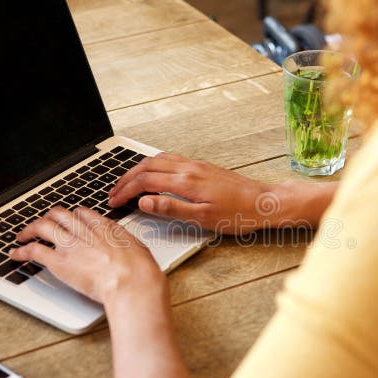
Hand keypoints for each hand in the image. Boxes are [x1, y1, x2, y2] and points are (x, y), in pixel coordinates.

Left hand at [9, 206, 167, 309]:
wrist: (132, 282)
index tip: (70, 221)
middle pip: (60, 215)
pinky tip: (15, 254)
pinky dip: (21, 251)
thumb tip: (129, 249)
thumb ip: (126, 245)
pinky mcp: (59, 262)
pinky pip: (34, 250)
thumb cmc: (140, 271)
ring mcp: (70, 245)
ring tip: (22, 236)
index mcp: (105, 227)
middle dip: (49, 217)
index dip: (73, 216)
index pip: (82, 213)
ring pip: (43, 226)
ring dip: (29, 230)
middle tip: (43, 223)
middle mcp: (85, 231)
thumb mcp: (138, 249)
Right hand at [108, 153, 278, 234]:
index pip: (145, 181)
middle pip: (147, 166)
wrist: (264, 202)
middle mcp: (188, 168)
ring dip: (138, 169)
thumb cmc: (238, 214)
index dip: (125, 191)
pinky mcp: (202, 166)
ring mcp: (195, 164)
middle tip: (113, 192)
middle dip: (126, 178)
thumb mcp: (202, 218)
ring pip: (157, 159)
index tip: (114, 201)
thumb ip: (171, 208)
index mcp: (186, 181)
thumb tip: (145, 202)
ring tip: (126, 182)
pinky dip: (153, 164)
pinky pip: (170, 158)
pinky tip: (152, 173)